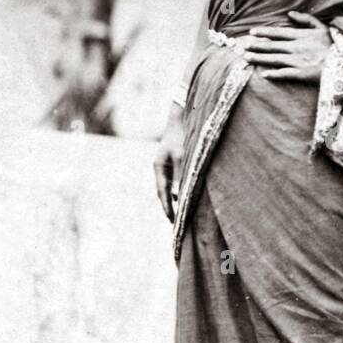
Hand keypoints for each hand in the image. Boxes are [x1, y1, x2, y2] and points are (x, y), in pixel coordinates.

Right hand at [153, 107, 183, 222]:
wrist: (181, 119)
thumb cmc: (181, 137)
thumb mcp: (181, 156)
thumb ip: (179, 176)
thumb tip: (177, 196)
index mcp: (159, 168)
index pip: (162, 193)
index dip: (167, 207)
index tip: (172, 221)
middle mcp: (160, 168)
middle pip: (163, 192)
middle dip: (169, 207)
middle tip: (175, 223)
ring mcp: (165, 166)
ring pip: (168, 187)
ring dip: (173, 200)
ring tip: (179, 215)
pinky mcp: (172, 163)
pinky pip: (174, 181)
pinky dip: (177, 191)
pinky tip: (183, 197)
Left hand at [242, 11, 331, 81]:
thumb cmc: (334, 45)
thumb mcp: (322, 27)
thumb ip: (306, 20)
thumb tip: (290, 14)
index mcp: (300, 36)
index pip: (278, 33)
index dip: (264, 32)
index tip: (251, 32)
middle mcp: (296, 48)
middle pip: (272, 46)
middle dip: (256, 45)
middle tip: (242, 45)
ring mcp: (297, 61)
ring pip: (274, 59)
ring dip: (260, 58)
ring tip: (247, 58)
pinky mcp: (301, 73)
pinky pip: (285, 74)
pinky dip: (274, 74)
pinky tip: (264, 75)